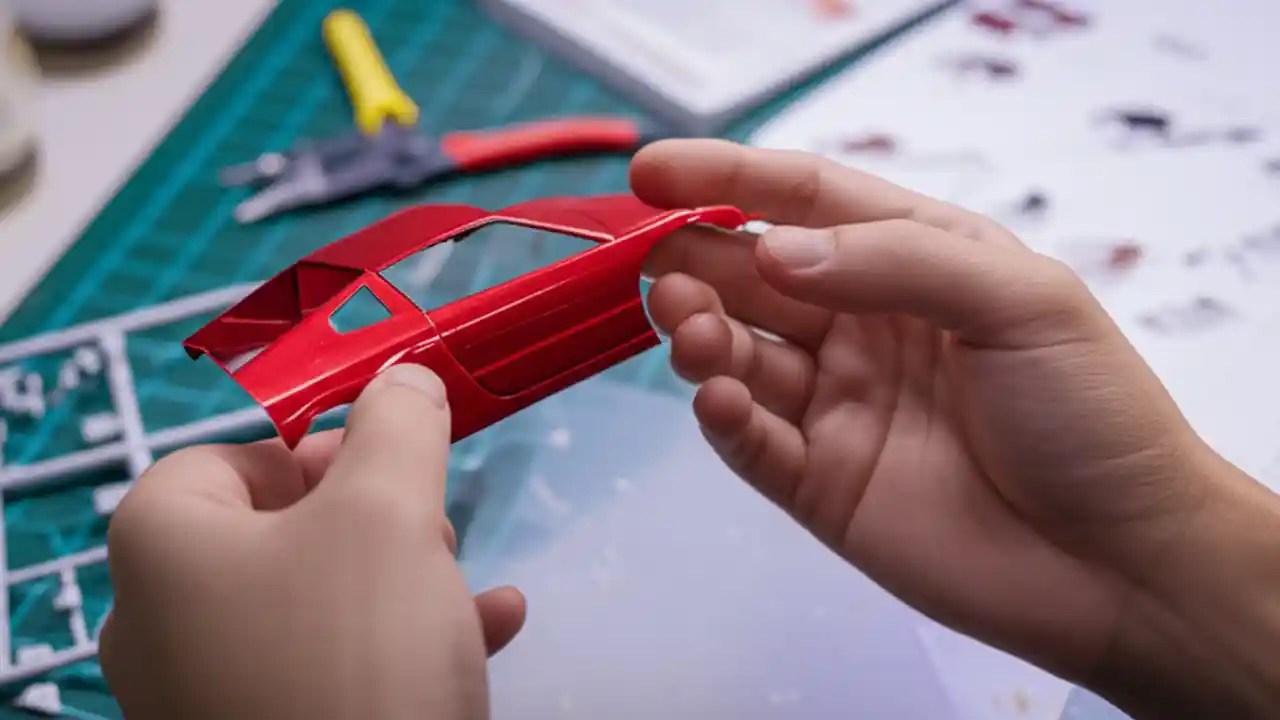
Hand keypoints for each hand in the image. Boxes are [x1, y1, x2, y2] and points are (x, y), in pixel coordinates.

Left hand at [100, 365, 524, 719]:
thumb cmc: (353, 656)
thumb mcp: (388, 509)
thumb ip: (397, 425)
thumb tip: (405, 379)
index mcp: (163, 545)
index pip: (224, 455)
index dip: (313, 441)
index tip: (391, 447)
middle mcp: (166, 621)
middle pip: (276, 527)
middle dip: (374, 512)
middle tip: (430, 517)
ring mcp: (210, 692)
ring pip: (315, 600)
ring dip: (404, 574)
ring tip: (464, 579)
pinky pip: (335, 666)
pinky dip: (405, 638)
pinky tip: (489, 628)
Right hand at [633, 139, 1279, 716]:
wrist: (1120, 564)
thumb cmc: (1091, 413)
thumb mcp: (1019, 301)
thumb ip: (895, 261)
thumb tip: (776, 252)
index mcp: (915, 262)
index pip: (806, 202)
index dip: (727, 180)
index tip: (652, 173)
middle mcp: (866, 327)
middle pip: (754, 276)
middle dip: (697, 262)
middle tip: (655, 262)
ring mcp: (838, 406)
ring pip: (738, 354)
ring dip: (699, 335)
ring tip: (689, 330)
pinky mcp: (820, 482)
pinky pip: (750, 441)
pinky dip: (724, 417)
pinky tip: (723, 399)